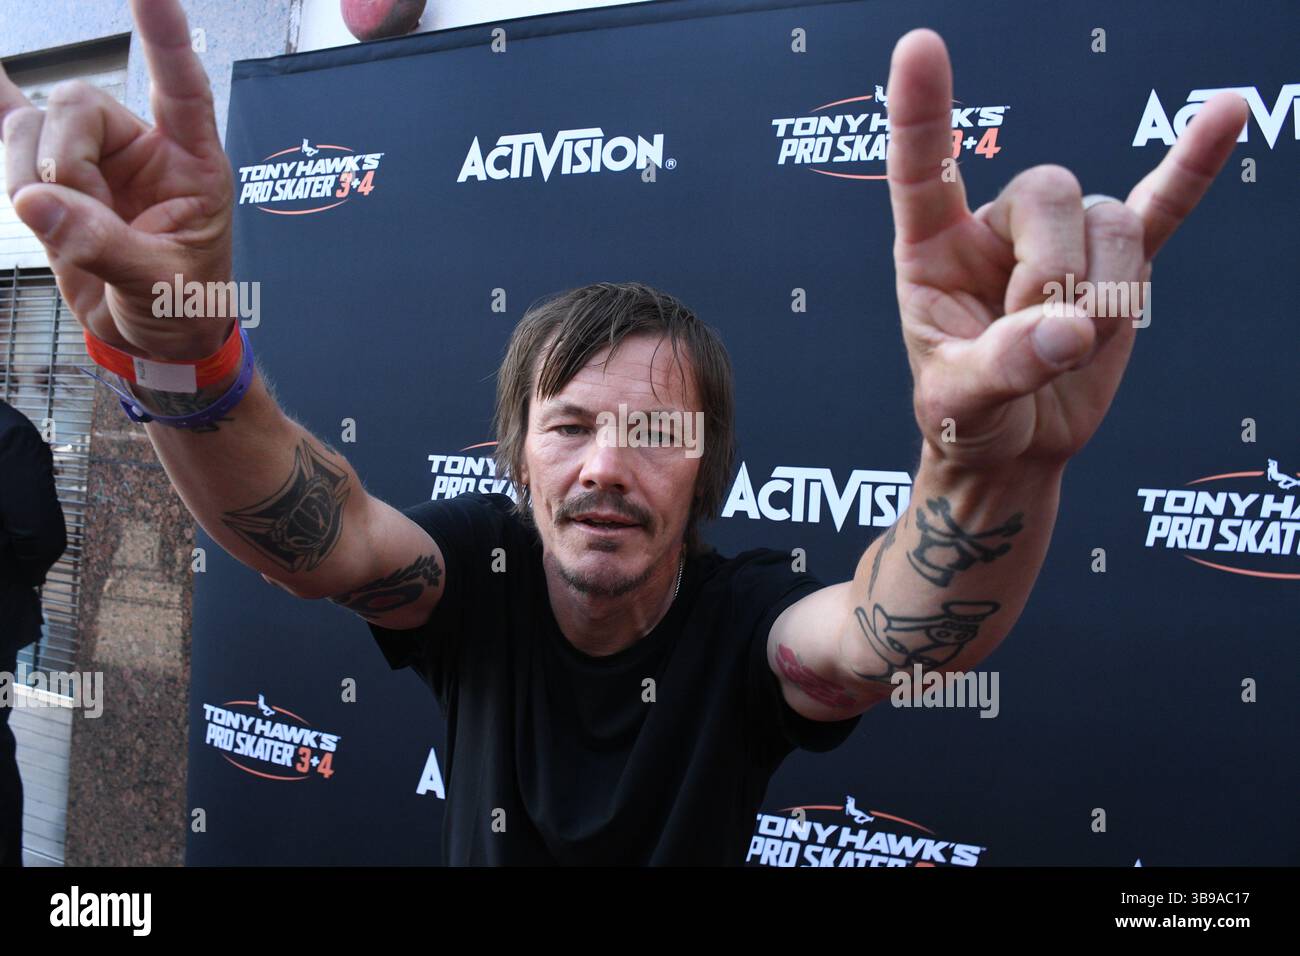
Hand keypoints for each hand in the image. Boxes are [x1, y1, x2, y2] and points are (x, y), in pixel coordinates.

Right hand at [0, 0, 232, 360]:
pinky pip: (9, 124)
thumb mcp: (160, 286)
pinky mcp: (52, 178)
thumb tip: (37, 202)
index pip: (181, 85)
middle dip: (62, 162)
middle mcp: (142, 148)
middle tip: (78, 219)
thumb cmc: (182, 307)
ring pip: (33, 126)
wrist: (157, 340)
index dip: (164, 35)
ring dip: (26, 174)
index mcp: (191, 162)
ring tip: (55, 227)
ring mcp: (94, 159)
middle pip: (79, 106)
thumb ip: (104, 246)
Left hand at [885, 29, 1248, 469]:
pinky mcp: (1117, 265)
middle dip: (1054, 271)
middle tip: (1039, 338)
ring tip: (1072, 346)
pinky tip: (1227, 114)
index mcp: (934, 251)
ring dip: (1105, 291)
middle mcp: (997, 230)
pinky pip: (1161, 205)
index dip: (922, 112)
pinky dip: (1192, 167)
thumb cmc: (967, 417)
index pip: (924, 168)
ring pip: (1109, 218)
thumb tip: (1070, 329)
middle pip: (1050, 191)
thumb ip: (1004, 366)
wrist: (1013, 445)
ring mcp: (1062, 242)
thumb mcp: (960, 404)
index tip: (919, 48)